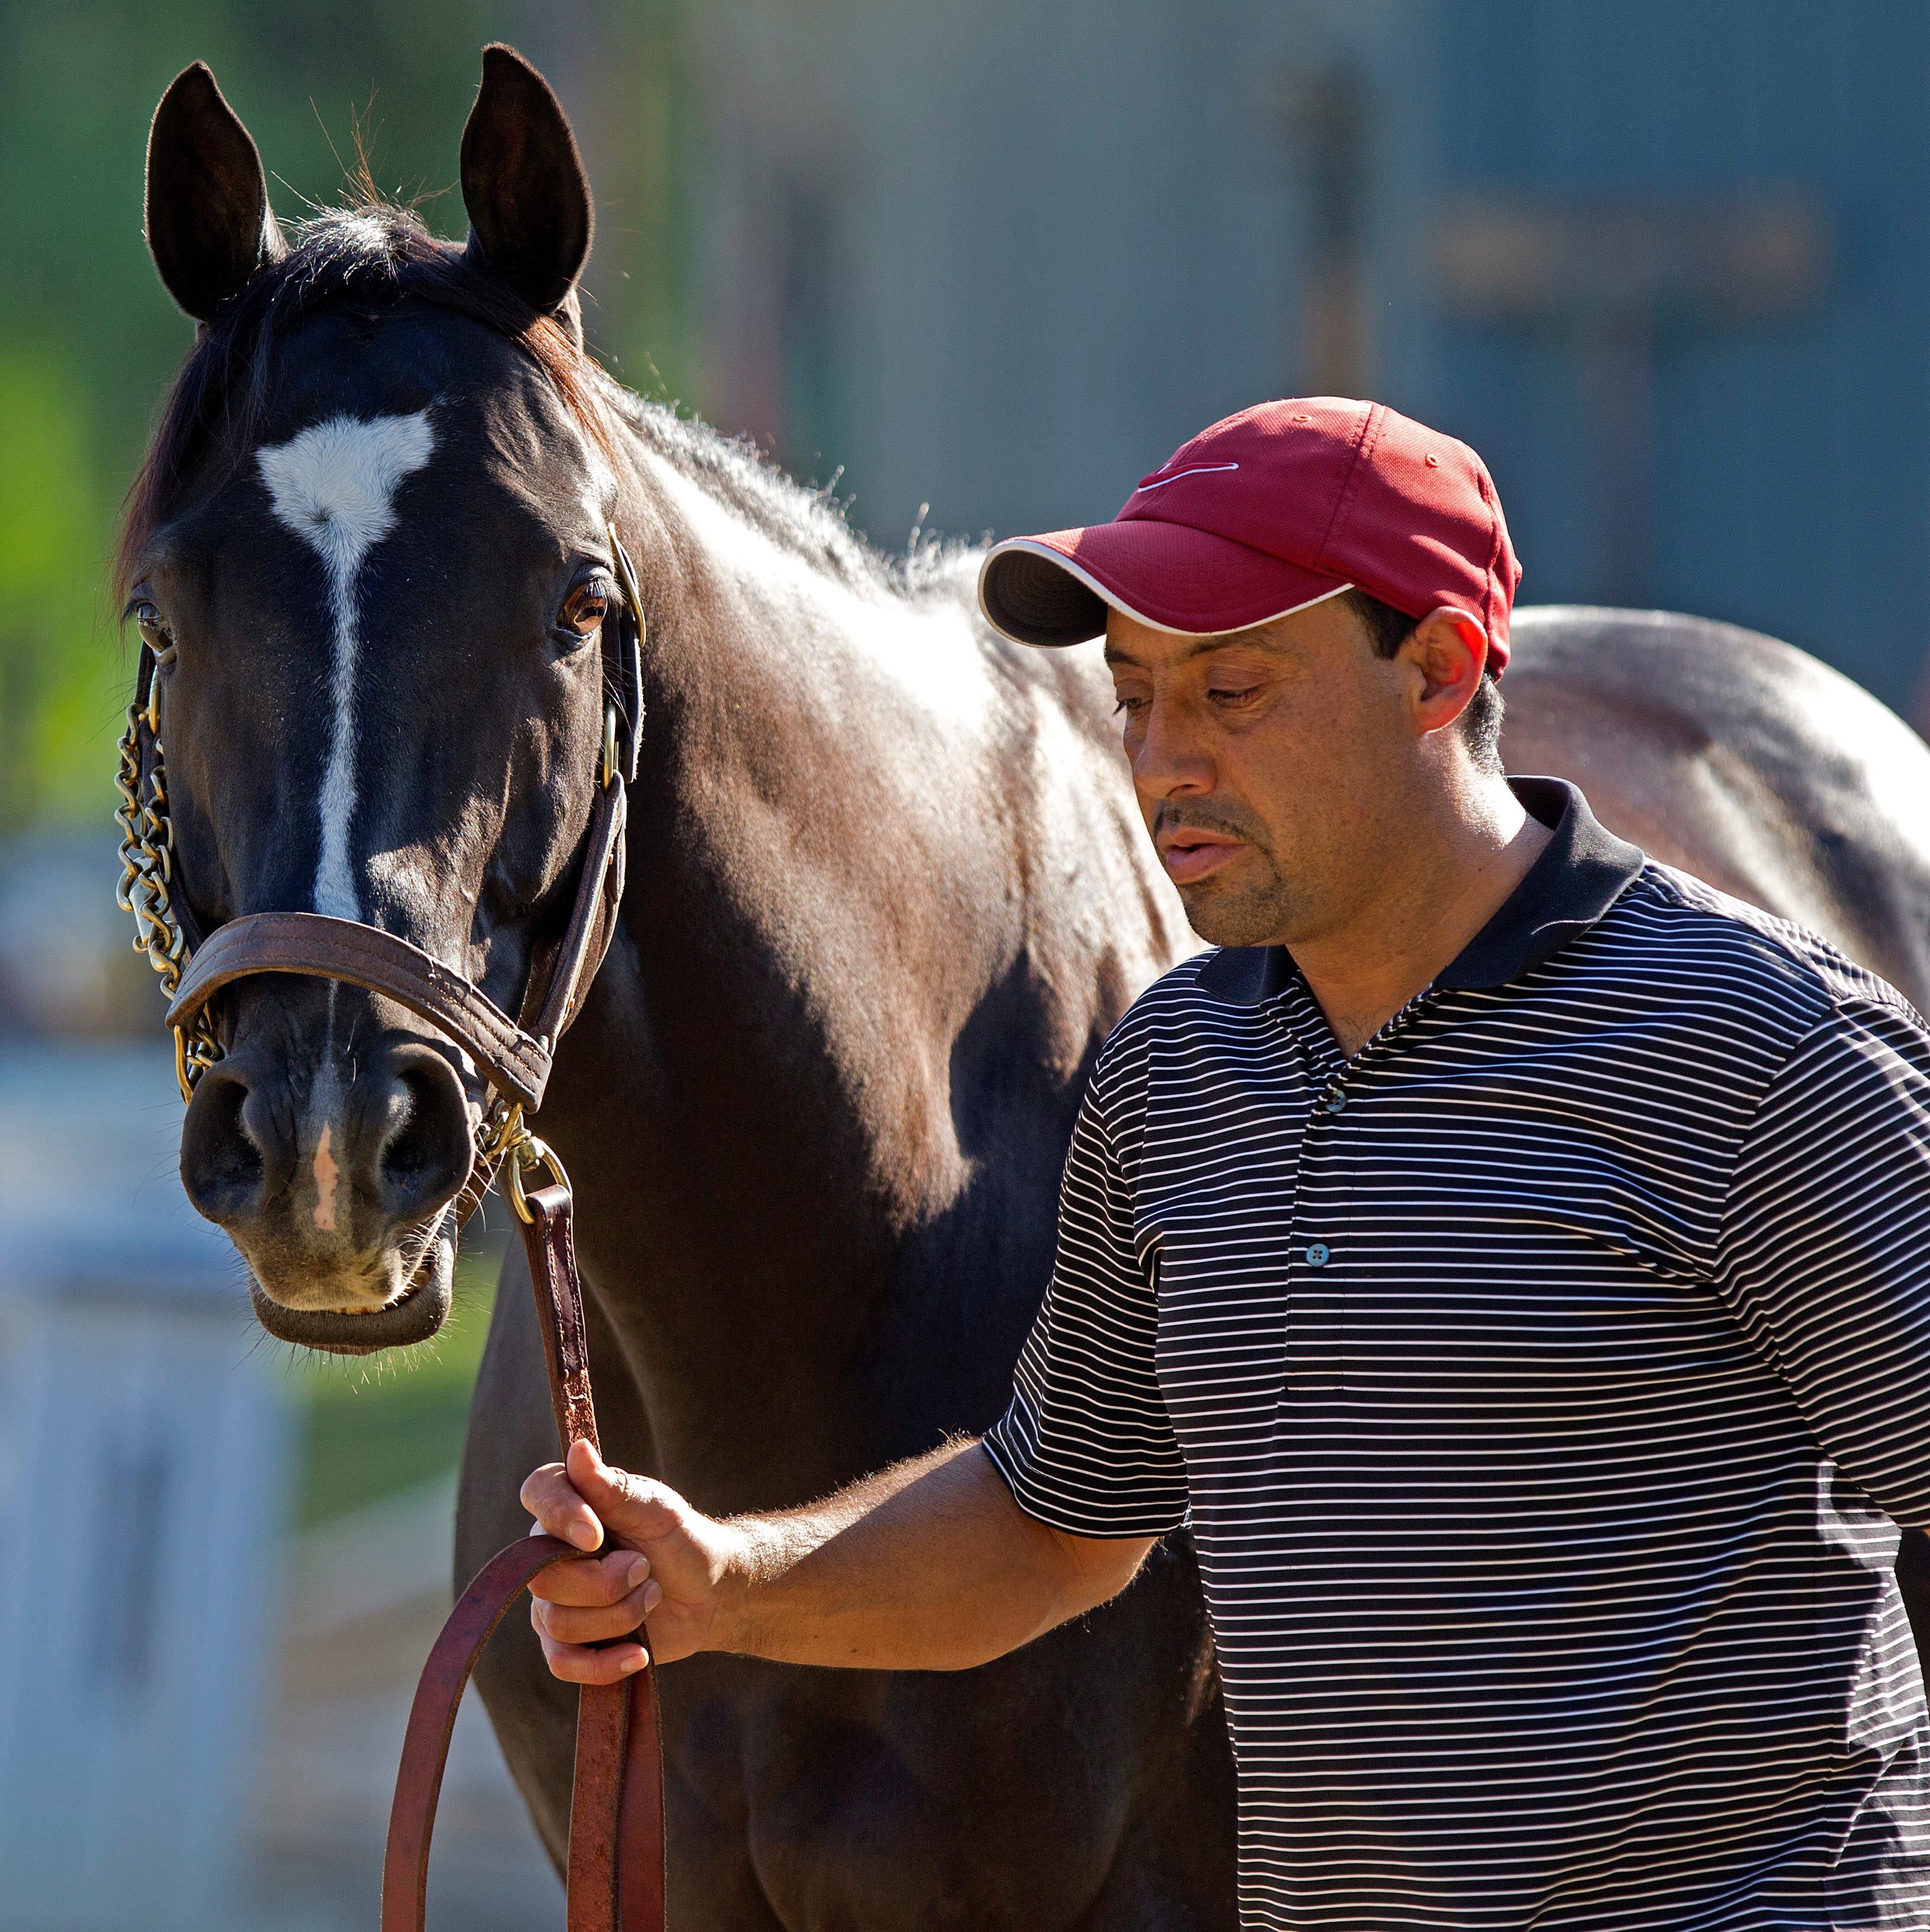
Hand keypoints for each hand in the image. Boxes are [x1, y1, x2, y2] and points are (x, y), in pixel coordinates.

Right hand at [521, 1439, 743, 1682]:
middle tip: (646, 1569)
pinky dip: (605, 1663)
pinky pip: (563, 1663)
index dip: (559, 1515)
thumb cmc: (680, 1538)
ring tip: (651, 1596)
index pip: (537, 1493)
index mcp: (571, 1505)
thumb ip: (613, 1488)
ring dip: (620, 1614)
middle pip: (546, 1578)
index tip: (596, 1534)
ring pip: (559, 1622)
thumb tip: (577, 1449)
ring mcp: (555, 1601)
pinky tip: (637, 1653)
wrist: (709, 1592)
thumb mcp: (655, 1509)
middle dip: (608, 1581)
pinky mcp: (568, 1644)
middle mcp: (550, 1552)